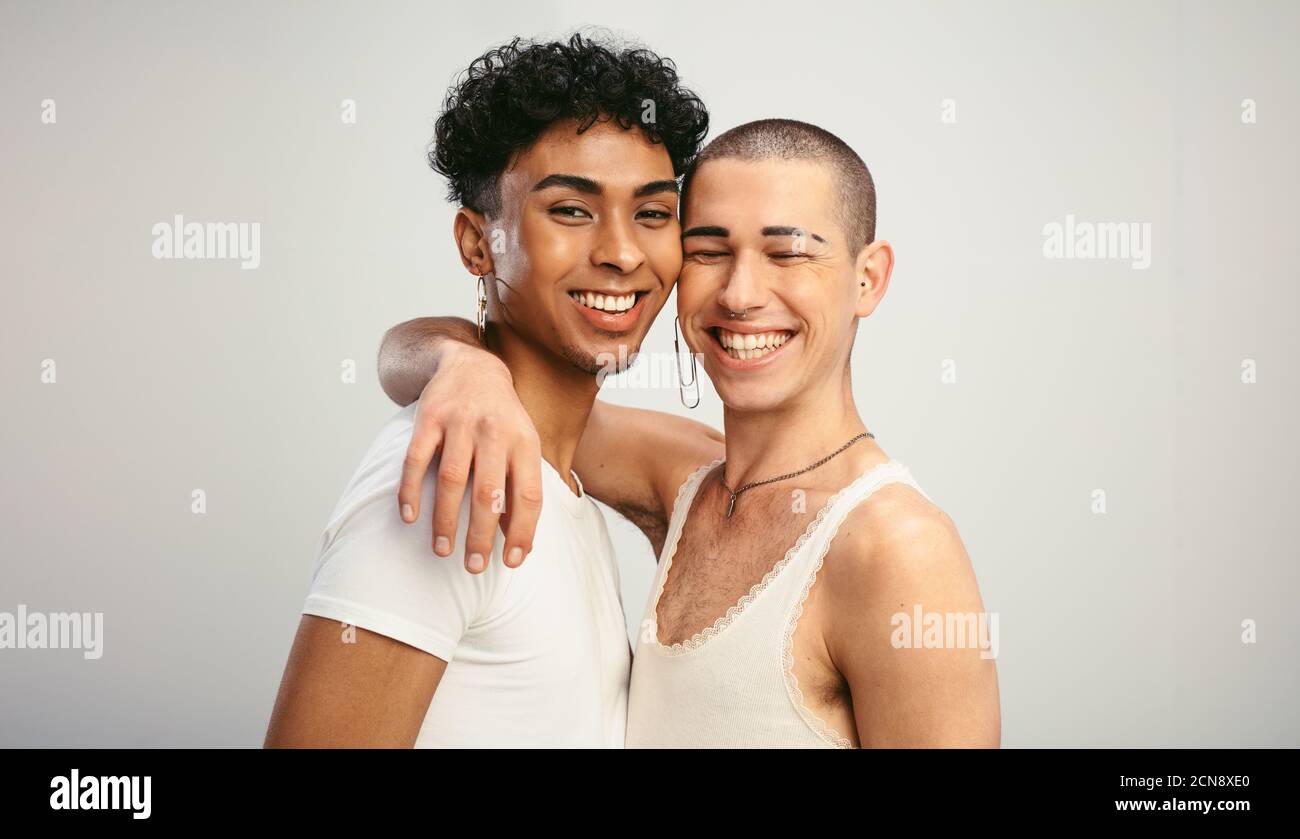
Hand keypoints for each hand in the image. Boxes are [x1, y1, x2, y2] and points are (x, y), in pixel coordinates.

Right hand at [397, 343, 542, 572]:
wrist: (473, 366)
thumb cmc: (502, 418)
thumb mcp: (523, 445)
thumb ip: (521, 488)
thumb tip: (518, 542)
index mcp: (525, 442)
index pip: (529, 494)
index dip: (522, 531)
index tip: (512, 561)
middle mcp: (495, 432)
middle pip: (488, 492)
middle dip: (480, 535)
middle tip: (473, 566)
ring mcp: (460, 423)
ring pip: (452, 480)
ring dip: (445, 520)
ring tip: (442, 550)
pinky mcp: (429, 418)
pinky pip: (416, 459)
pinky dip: (411, 490)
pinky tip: (409, 516)